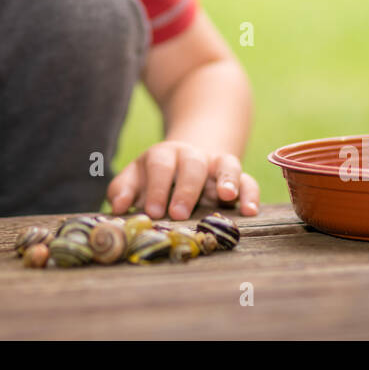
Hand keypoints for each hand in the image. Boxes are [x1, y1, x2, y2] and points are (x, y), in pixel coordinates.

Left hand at [106, 140, 260, 219]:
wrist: (187, 156)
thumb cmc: (156, 176)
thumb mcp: (136, 178)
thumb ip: (124, 190)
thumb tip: (118, 208)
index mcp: (164, 155)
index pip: (159, 166)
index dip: (156, 188)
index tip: (152, 211)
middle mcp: (192, 156)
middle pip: (192, 165)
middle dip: (186, 189)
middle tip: (179, 213)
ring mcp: (216, 165)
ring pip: (226, 164)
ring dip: (228, 179)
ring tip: (228, 196)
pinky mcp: (236, 177)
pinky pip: (248, 180)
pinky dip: (250, 193)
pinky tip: (251, 211)